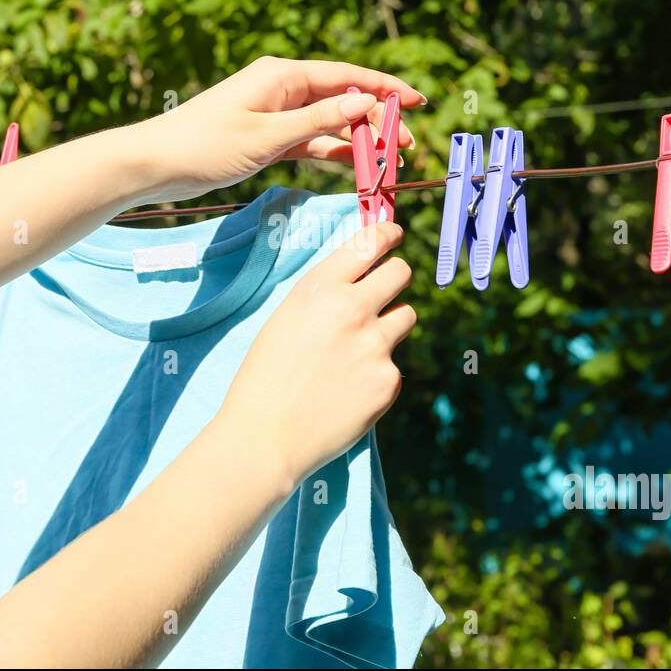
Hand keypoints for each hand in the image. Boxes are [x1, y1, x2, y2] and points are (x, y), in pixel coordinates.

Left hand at [134, 57, 424, 203]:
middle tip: (406, 148)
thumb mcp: (267, 136)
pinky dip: (333, 151)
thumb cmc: (205, 146)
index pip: (347, 76)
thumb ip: (318, 121)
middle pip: (343, 98)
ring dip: (359, 139)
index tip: (418, 101)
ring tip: (388, 161)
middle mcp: (283, 87)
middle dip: (378, 120)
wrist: (157, 164)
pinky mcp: (268, 135)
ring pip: (329, 121)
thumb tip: (363, 102)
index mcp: (283, 75)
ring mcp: (276, 111)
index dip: (385, 89)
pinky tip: (356, 164)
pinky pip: (311, 139)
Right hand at [217, 221, 415, 488]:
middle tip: (385, 291)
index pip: (369, 243)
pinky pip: (393, 364)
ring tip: (355, 354)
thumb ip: (325, 296)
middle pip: (400, 272)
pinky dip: (377, 374)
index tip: (393, 234)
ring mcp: (375, 345)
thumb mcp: (286, 319)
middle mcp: (352, 309)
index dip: (386, 234)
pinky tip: (348, 392)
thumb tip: (361, 276)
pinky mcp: (389, 380)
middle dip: (395, 277)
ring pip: (405, 317)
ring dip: (389, 327)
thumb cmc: (265, 378)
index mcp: (319, 289)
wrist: (265, 437)